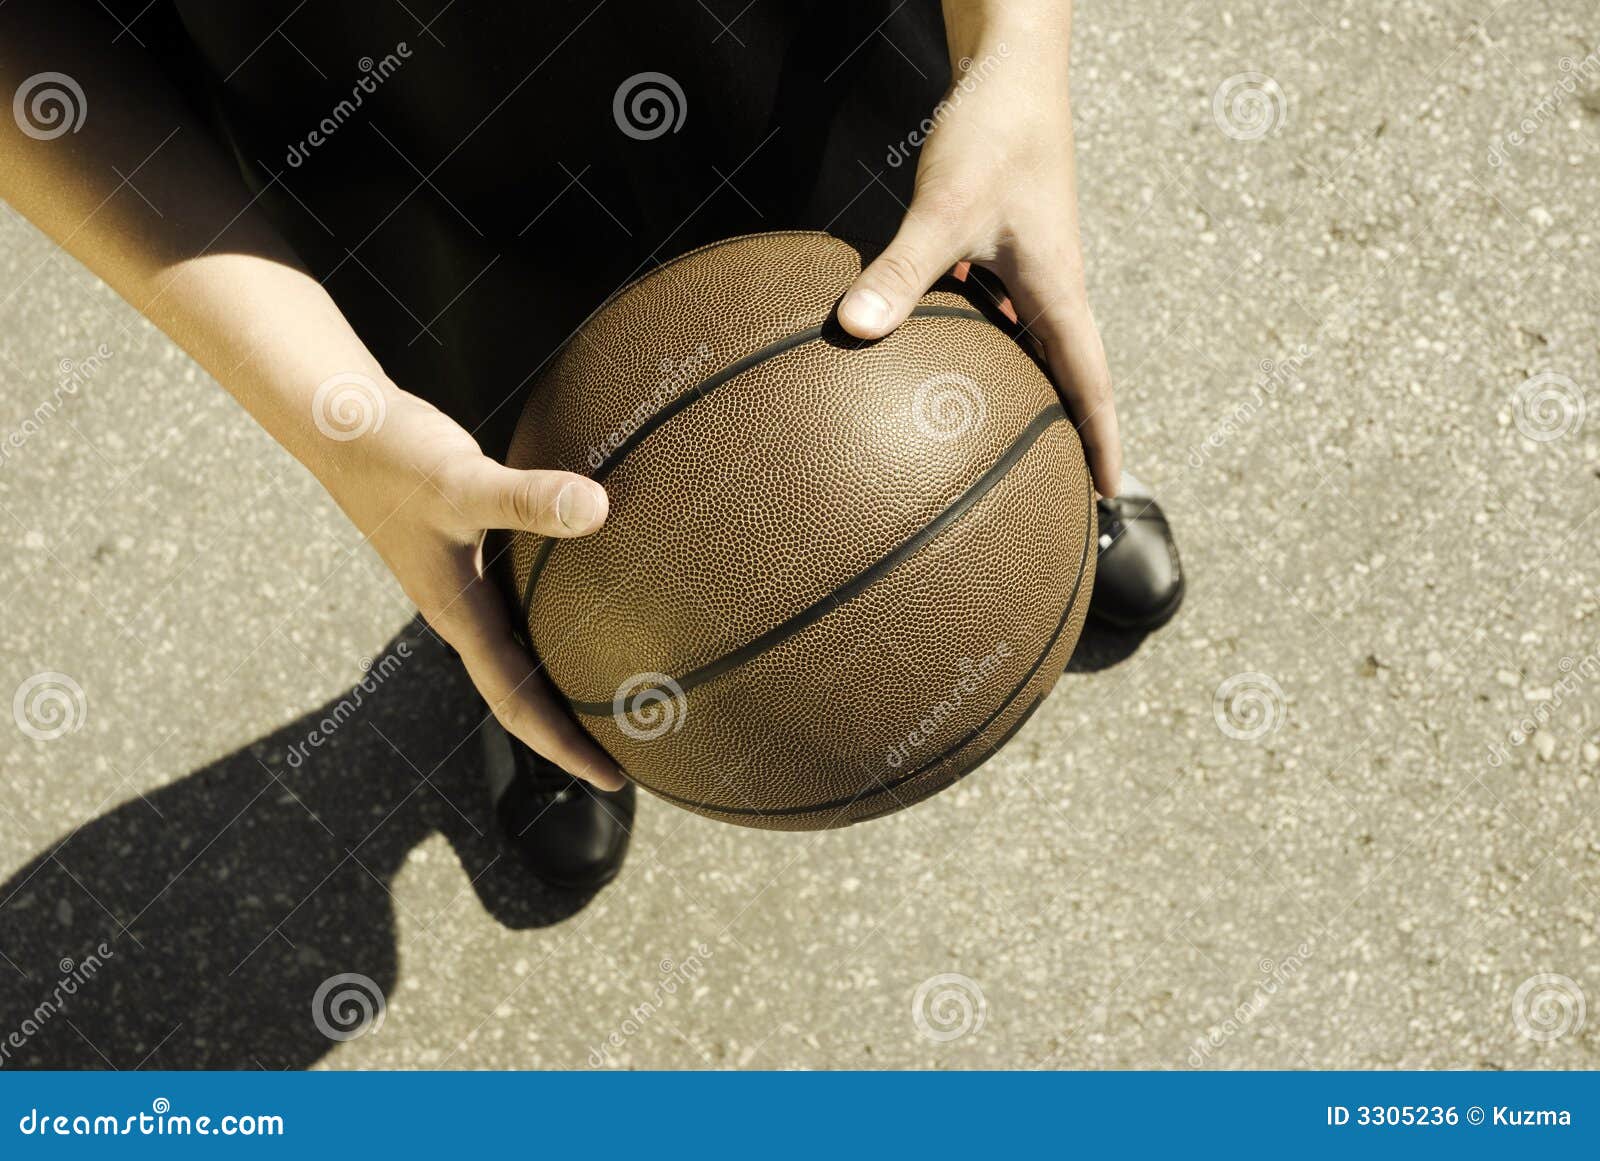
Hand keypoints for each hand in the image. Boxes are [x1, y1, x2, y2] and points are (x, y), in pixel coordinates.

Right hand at [312, 382, 623, 789]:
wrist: (341, 423)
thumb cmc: (395, 456)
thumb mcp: (461, 481)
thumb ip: (528, 497)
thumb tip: (599, 508)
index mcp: (458, 617)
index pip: (518, 704)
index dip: (566, 747)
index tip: (616, 780)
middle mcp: (462, 612)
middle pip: (523, 692)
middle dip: (574, 729)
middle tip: (636, 754)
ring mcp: (464, 584)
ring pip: (522, 652)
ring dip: (566, 682)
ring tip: (621, 697)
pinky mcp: (470, 551)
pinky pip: (522, 608)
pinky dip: (557, 624)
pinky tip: (596, 606)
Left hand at [837, 8, 1120, 494]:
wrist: (1010, 65)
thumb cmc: (995, 131)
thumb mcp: (943, 208)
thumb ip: (900, 272)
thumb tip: (853, 330)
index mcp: (1057, 290)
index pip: (1090, 385)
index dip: (1102, 443)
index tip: (1108, 495)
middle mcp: (1049, 286)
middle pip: (1065, 375)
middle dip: (1064, 433)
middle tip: (1054, 489)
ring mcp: (1025, 265)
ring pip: (1026, 343)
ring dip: (1019, 388)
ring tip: (1001, 441)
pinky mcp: (997, 244)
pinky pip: (992, 310)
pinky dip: (976, 342)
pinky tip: (938, 361)